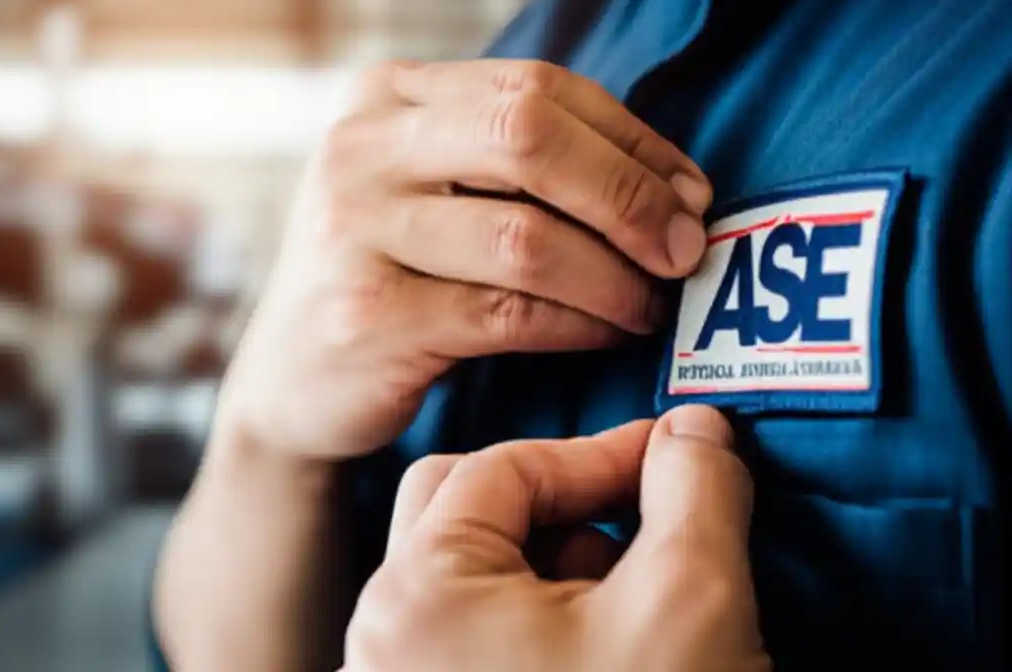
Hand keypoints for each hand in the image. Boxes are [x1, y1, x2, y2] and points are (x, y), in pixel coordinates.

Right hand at [218, 59, 711, 458]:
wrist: (291, 377)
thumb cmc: (390, 274)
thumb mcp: (428, 190)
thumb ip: (518, 167)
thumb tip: (672, 188)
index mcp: (385, 97)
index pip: (536, 88)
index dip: (631, 140)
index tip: (688, 194)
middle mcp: (360, 150)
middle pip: (530, 138)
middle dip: (629, 195)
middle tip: (683, 249)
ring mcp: (354, 232)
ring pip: (527, 238)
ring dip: (615, 277)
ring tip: (650, 304)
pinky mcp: (368, 317)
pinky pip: (510, 315)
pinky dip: (580, 325)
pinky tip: (607, 333)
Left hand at [343, 405, 769, 671]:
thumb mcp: (692, 602)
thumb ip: (695, 492)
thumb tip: (696, 433)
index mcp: (418, 596)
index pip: (504, 467)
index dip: (601, 453)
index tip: (674, 459)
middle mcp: (387, 641)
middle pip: (464, 510)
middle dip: (562, 505)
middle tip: (638, 529)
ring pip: (471, 577)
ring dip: (558, 568)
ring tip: (632, 612)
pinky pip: (473, 638)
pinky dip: (541, 623)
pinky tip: (608, 659)